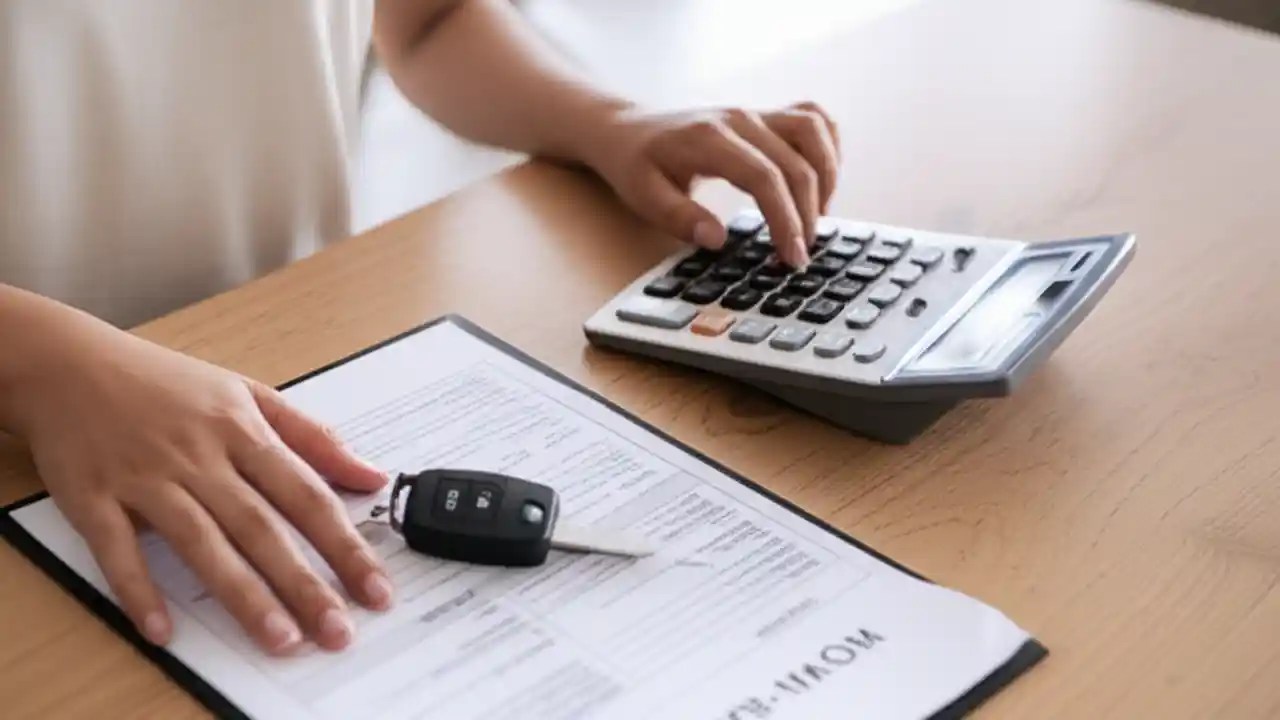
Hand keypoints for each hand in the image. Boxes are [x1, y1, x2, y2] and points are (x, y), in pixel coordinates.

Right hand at [11, 316, 392, 655]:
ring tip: (279, 638)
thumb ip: (313, 438)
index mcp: (243, 430)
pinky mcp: (94, 497)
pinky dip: (139, 590)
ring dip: (242, 594)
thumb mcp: (247, 393)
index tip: (375, 587)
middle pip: (261, 526)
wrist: (69, 363)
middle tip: (337, 631)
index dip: (345, 544)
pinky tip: (164, 629)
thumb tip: (372, 475)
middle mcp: (199, 455)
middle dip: (304, 583)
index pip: (307, 495)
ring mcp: (146, 477)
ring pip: (201, 542)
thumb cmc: (165, 382)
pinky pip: (117, 550)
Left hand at [583, 101, 841, 267]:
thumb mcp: (643, 197)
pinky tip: (821, 183)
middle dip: (808, 213)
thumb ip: (680, 218)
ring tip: (818, 218)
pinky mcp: (765, 115)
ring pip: (814, 129)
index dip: (785, 219)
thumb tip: (717, 240)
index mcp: (709, 138)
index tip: (792, 256)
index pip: (765, 177)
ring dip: (827, 175)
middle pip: (795, 161)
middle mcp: (740, 118)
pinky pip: (813, 118)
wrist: (626, 128)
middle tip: (802, 255)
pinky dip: (827, 148)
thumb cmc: (635, 165)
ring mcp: (755, 112)